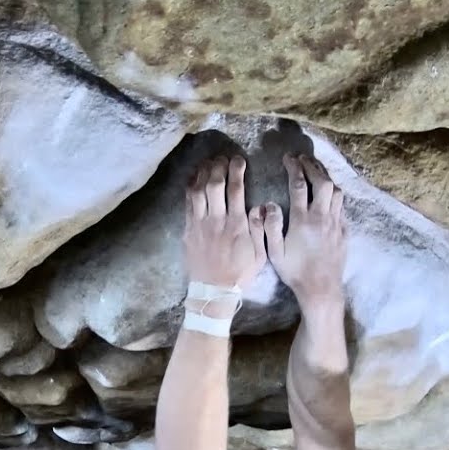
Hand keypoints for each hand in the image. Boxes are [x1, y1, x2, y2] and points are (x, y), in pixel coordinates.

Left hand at [183, 156, 267, 295]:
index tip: (239, 159)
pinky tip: (194, 179)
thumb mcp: (260, 255)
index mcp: (237, 224)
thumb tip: (261, 206)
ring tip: (208, 163)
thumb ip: (261, 229)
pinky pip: (187, 203)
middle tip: (222, 158)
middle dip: (218, 166)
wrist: (213, 291)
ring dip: (203, 173)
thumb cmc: (239, 273)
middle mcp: (216, 220)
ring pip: (198, 191)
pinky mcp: (188, 230)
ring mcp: (199, 224)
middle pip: (215, 185)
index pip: (236, 189)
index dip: (236, 170)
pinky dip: (190, 188)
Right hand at [265, 154, 346, 311]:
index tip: (288, 159)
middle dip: (312, 167)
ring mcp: (336, 224)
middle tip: (303, 159)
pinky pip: (342, 206)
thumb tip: (268, 204)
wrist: (321, 289)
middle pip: (322, 182)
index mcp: (302, 220)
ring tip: (316, 171)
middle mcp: (321, 217)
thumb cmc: (295, 272)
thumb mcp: (274, 252)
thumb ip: (270, 227)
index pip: (299, 186)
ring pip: (336, 191)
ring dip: (326, 178)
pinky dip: (334, 194)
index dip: (293, 168)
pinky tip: (329, 194)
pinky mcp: (344, 231)